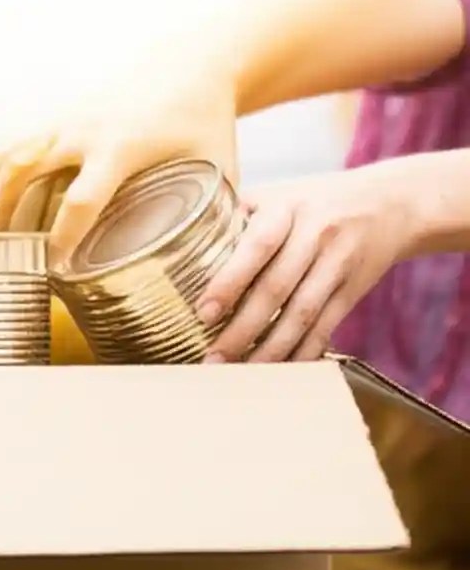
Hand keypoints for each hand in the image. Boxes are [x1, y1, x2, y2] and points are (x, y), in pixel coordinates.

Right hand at [0, 47, 237, 261]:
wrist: (191, 65)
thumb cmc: (206, 125)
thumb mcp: (220, 172)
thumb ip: (216, 224)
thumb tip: (216, 281)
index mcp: (124, 146)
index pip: (81, 198)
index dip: (62, 235)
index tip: (53, 267)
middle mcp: (85, 130)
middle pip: (25, 173)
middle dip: (4, 216)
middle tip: (0, 259)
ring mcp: (66, 120)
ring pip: (10, 157)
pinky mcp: (58, 118)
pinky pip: (14, 148)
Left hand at [197, 172, 411, 362]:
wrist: (389, 203)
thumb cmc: (312, 202)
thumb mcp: (277, 195)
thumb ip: (236, 217)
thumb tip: (179, 245)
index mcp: (287, 208)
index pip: (257, 246)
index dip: (230, 281)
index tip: (203, 312)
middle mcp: (315, 235)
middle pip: (277, 289)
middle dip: (242, 329)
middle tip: (212, 359)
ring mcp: (338, 264)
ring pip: (302, 315)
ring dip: (270, 350)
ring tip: (240, 374)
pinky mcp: (353, 290)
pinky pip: (325, 327)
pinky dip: (302, 353)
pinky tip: (280, 370)